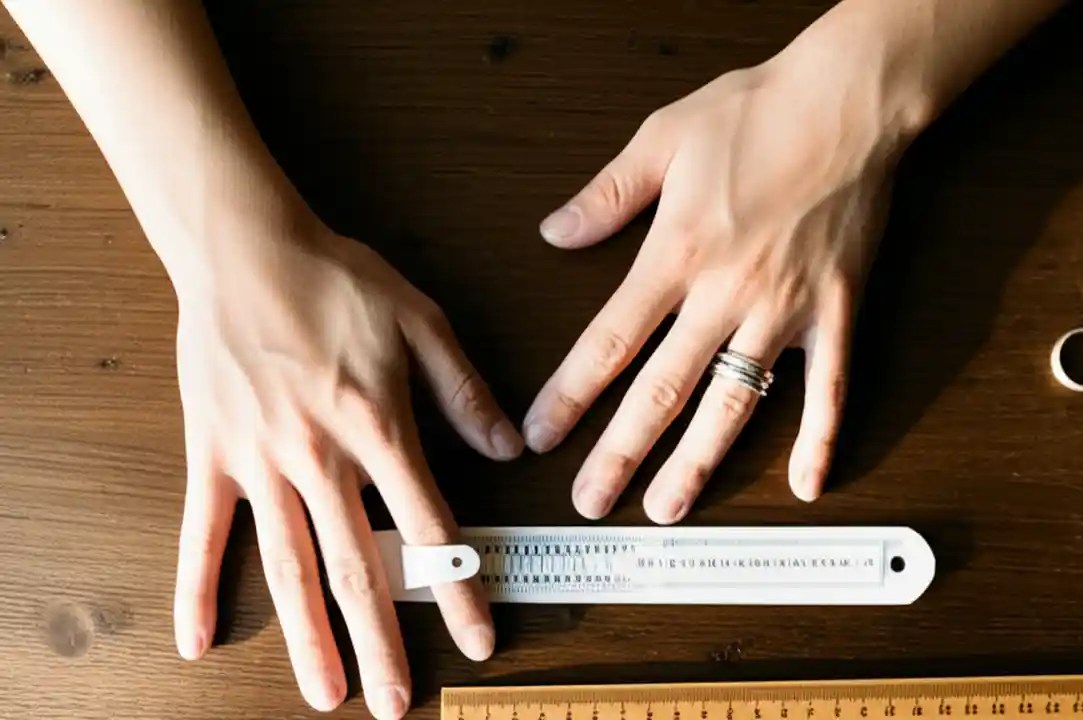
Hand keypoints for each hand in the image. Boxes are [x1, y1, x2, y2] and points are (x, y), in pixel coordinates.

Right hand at [171, 225, 521, 718]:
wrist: (242, 247)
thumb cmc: (334, 278)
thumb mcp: (421, 321)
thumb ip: (465, 391)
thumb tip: (511, 448)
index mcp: (378, 427)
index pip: (429, 526)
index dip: (457, 588)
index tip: (476, 638)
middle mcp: (320, 457)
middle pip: (357, 566)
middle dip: (381, 641)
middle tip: (393, 702)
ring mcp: (259, 461)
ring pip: (288, 565)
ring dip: (307, 636)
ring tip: (324, 694)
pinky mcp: (211, 454)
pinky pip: (202, 532)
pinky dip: (197, 586)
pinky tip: (198, 640)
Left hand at [524, 48, 921, 523]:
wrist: (847, 101)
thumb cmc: (756, 112)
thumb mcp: (660, 138)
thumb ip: (605, 196)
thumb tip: (555, 234)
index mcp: (676, 253)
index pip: (609, 342)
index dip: (570, 395)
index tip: (541, 435)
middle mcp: (726, 292)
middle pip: (662, 390)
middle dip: (621, 452)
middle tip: (591, 499)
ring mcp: (784, 309)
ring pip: (735, 402)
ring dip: (698, 463)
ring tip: (667, 507)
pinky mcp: (834, 312)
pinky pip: (829, 387)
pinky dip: (821, 438)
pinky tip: (805, 483)